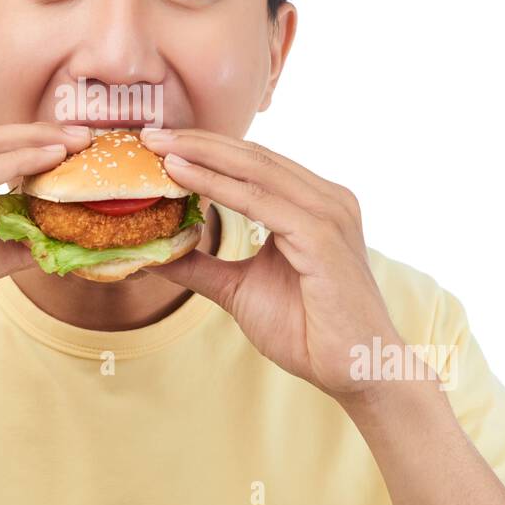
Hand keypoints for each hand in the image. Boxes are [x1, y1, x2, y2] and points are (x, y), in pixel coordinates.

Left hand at [138, 127, 411, 401]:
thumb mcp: (239, 289)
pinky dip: (217, 185)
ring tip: (158, 147)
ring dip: (202, 155)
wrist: (355, 371)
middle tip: (150, 133)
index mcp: (314, 203)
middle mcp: (326, 198)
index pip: (254, 163)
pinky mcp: (322, 236)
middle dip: (197, 141)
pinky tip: (183, 175)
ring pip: (255, 169)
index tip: (159, 142)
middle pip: (252, 156)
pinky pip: (260, 201)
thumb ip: (201, 266)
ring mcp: (328, 213)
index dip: (205, 148)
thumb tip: (154, 253)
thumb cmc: (308, 330)